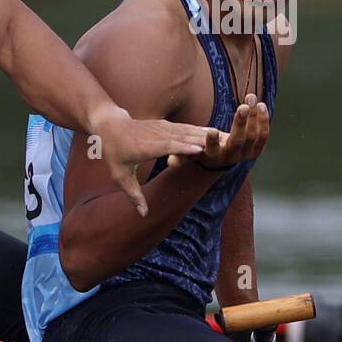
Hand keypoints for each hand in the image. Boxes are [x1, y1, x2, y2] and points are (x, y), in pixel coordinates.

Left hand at [91, 107, 217, 216]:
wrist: (110, 126)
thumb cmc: (114, 153)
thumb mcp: (119, 175)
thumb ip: (133, 195)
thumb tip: (143, 215)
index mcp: (145, 146)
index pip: (167, 146)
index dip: (183, 148)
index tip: (200, 150)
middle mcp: (157, 134)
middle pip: (183, 137)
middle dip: (205, 141)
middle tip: (228, 144)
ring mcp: (163, 128)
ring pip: (189, 131)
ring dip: (209, 135)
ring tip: (231, 137)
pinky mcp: (167, 125)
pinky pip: (187, 128)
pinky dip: (202, 131)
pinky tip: (218, 133)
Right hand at [169, 94, 269, 172]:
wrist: (220, 159)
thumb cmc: (202, 150)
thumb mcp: (190, 154)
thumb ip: (180, 156)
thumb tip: (171, 162)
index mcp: (214, 157)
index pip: (213, 150)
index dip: (212, 141)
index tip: (211, 130)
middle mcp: (232, 157)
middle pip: (238, 141)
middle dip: (241, 124)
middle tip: (243, 106)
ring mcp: (246, 154)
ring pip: (253, 136)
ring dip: (254, 117)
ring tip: (251, 99)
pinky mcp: (256, 149)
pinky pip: (263, 135)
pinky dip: (263, 120)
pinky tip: (261, 105)